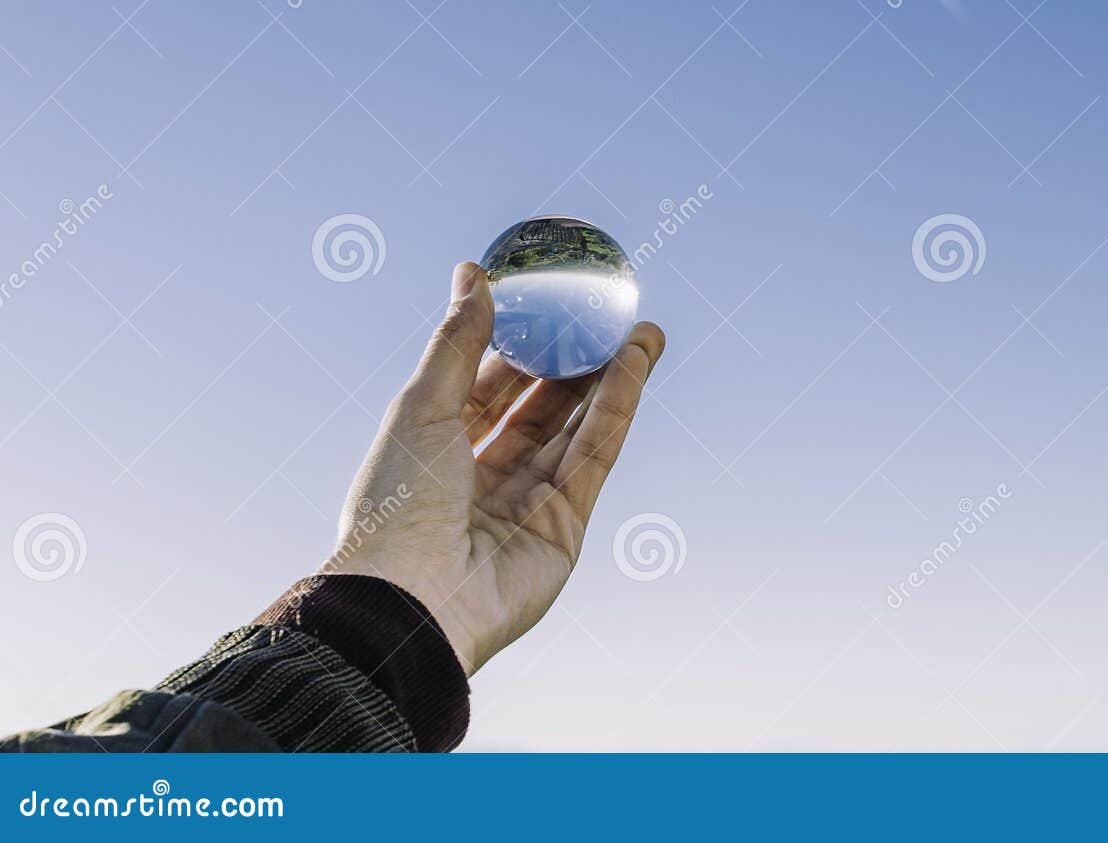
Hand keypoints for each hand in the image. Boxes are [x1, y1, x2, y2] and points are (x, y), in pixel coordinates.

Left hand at [323, 262, 665, 675]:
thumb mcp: (421, 407)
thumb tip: (473, 272)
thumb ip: (457, 342)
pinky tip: (634, 367)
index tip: (551, 302)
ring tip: (643, 333)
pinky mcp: (566, 529)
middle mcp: (485, 479)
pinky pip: (595, 459)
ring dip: (613, 380)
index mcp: (438, 452)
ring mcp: (528, 505)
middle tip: (610, 314)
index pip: (488, 388)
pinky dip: (617, 412)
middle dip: (578, 362)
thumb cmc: (397, 504)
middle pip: (542, 409)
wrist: (410, 599)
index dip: (521, 346)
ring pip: (577, 430)